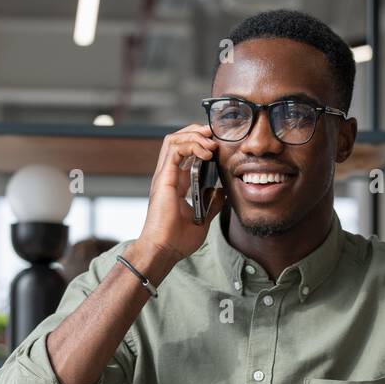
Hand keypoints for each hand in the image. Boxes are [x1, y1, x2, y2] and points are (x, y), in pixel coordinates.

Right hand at [134, 123, 224, 270]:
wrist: (163, 251)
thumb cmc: (177, 241)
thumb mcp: (202, 219)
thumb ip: (211, 204)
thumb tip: (221, 192)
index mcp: (176, 184)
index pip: (184, 153)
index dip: (199, 143)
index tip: (217, 145)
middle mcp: (168, 176)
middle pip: (177, 140)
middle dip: (196, 132)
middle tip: (214, 134)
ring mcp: (164, 176)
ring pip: (174, 139)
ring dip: (194, 135)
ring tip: (211, 142)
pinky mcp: (164, 178)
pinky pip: (174, 149)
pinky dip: (191, 145)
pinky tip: (206, 153)